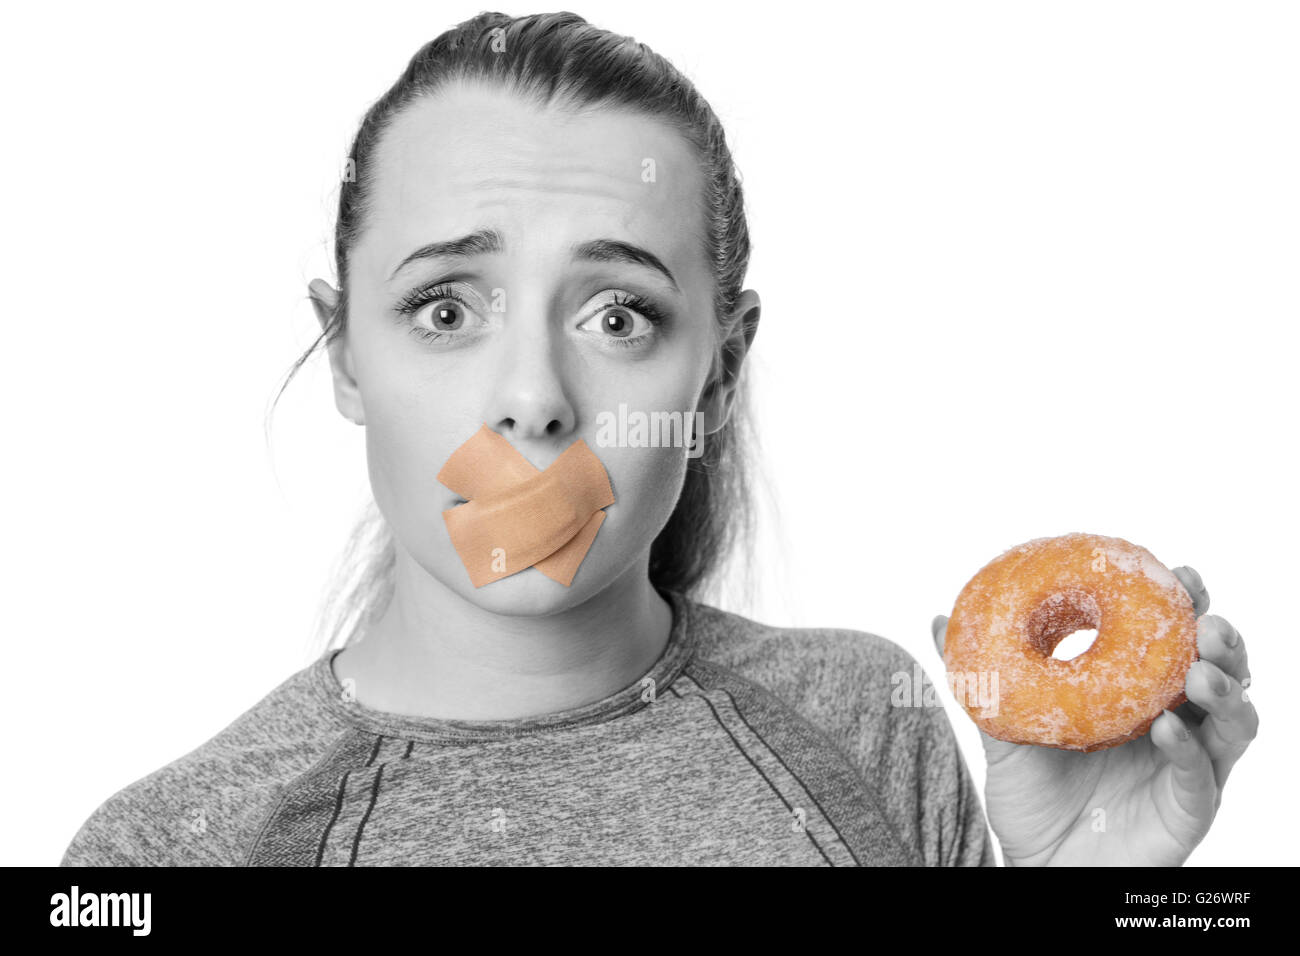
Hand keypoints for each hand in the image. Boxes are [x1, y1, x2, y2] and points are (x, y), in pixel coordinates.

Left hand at [932, 566, 1256, 865]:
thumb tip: (939, 620)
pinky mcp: (1187, 808)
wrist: (1036, 862)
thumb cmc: (1033, 796)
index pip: (1175, 640)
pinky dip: (1189, 749)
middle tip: (1206, 620)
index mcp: (1139, 693)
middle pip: (1220, 670)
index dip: (1187, 605)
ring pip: (1233, 720)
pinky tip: (1165, 730)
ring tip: (1199, 673)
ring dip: (1224, 689)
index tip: (1180, 575)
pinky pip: (1201, 776)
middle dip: (1221, 638)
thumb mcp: (1004, 727)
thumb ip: (980, 676)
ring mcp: (1187, 766)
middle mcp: (1174, 722)